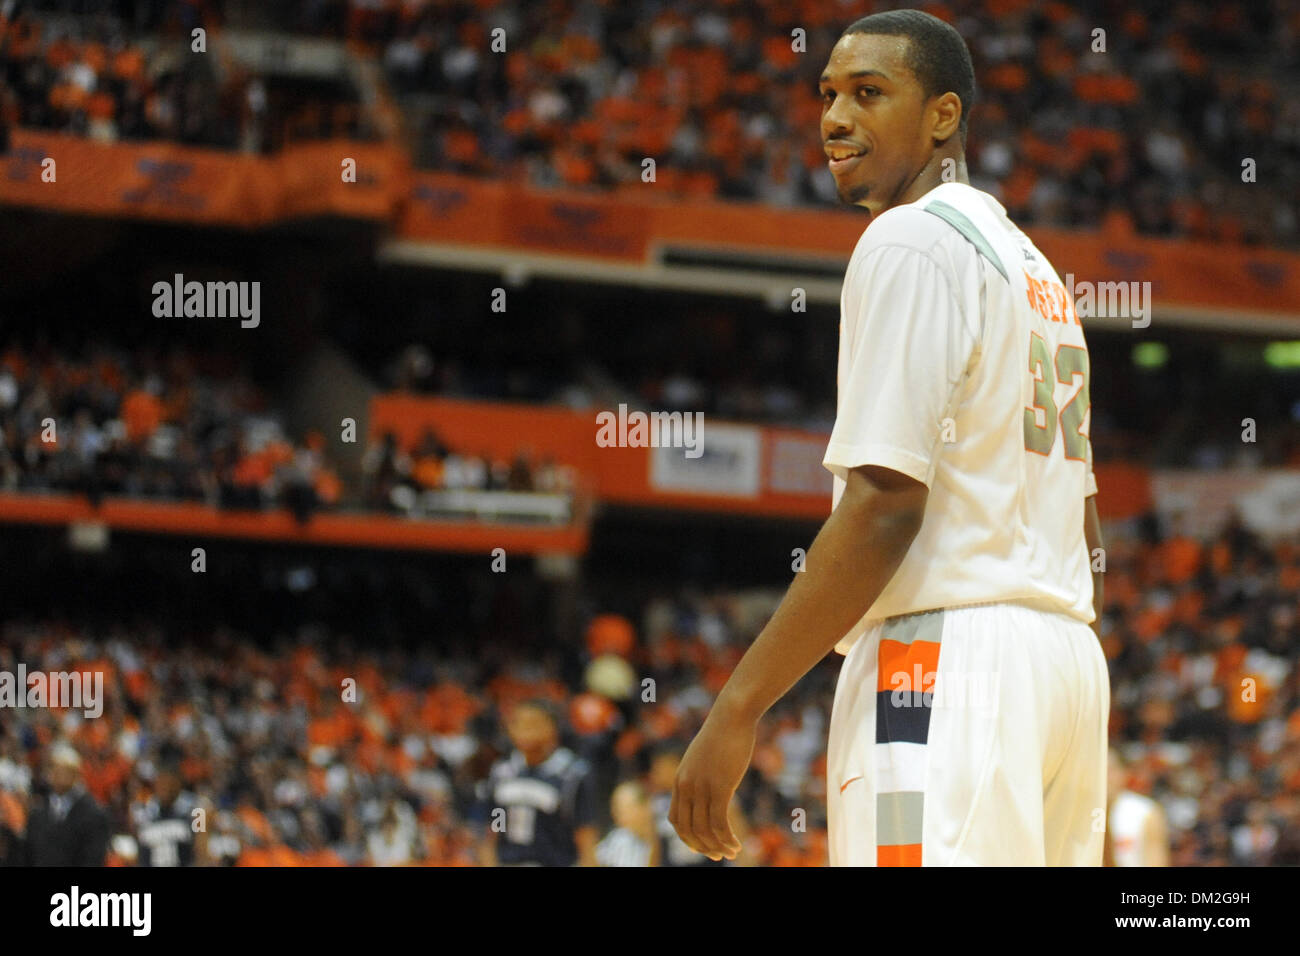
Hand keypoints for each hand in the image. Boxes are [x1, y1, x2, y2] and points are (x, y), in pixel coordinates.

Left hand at [669, 699, 755, 860]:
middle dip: (703, 848)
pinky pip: (720, 823)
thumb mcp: (704, 758)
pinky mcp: (720, 787)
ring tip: (732, 852)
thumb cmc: (722, 734)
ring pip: (705, 830)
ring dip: (718, 847)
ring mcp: (702, 787)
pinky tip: (737, 844)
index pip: (675, 820)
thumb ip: (702, 775)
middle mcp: (686, 786)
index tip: (704, 846)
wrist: (732, 716)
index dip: (688, 838)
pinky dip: (727, 839)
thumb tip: (710, 789)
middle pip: (688, 830)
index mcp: (680, 780)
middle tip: (719, 856)